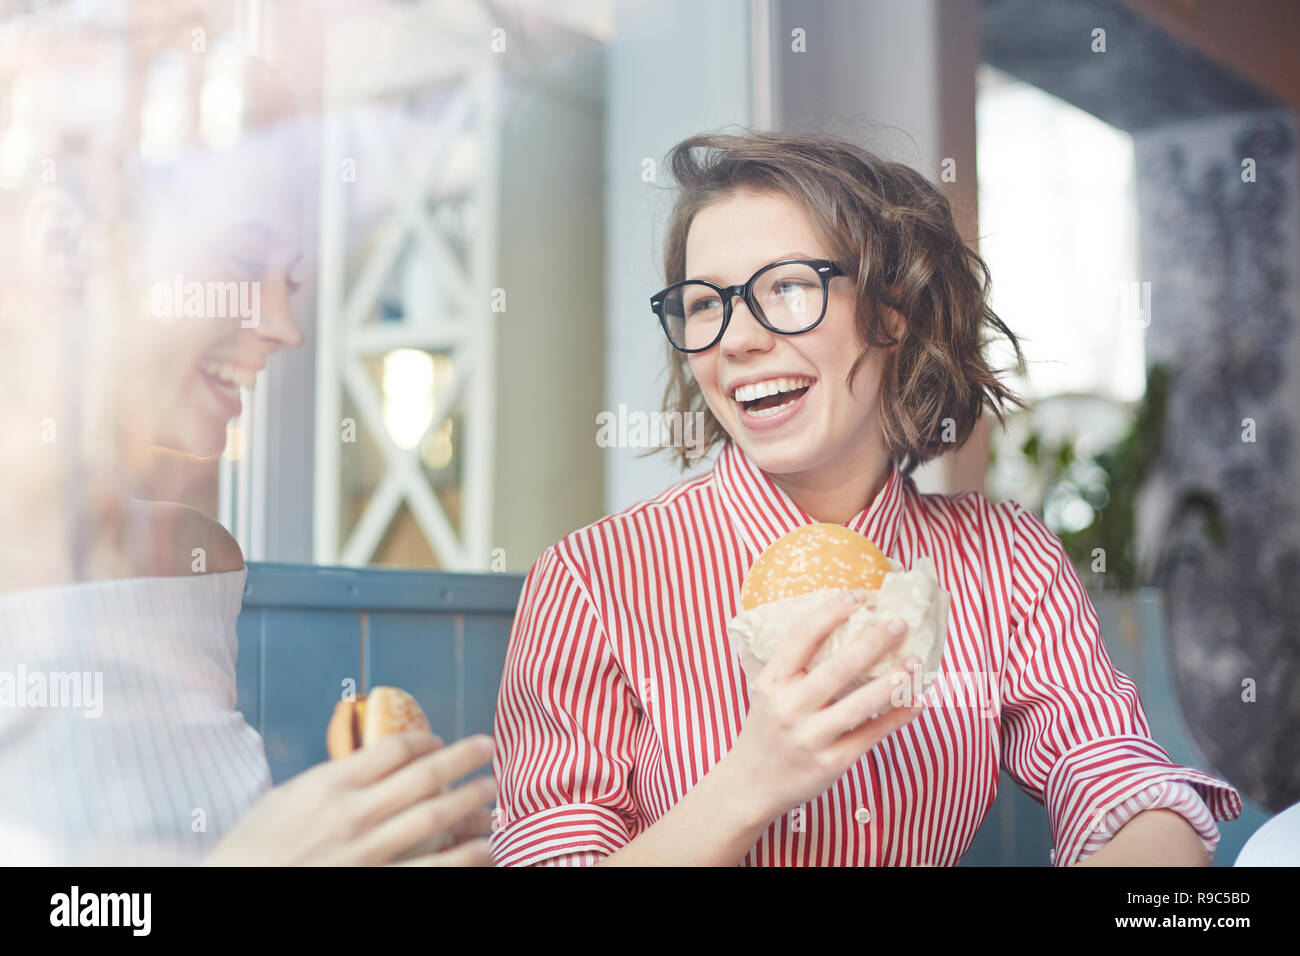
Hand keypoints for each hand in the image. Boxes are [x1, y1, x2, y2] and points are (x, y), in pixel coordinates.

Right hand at [205, 731, 496, 865]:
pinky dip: (463, 859)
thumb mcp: (281, 802)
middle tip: (487, 748)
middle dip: (462, 759)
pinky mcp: (373, 885)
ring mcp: (365, 853)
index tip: (438, 741)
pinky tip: (485, 849)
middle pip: (423, 776)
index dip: (425, 741)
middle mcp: (351, 814)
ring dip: (470, 802)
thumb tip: (363, 767)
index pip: (391, 749)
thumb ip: (326, 783)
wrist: (228, 896)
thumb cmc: (248, 853)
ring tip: (491, 792)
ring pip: (434, 819)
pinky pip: (430, 871)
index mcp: (326, 785)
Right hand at [725, 588, 924, 824]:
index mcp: (772, 682)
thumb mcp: (769, 692)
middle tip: (899, 623)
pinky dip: (897, 717)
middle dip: (873, 643)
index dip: (831, 613)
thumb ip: (798, 667)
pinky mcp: (832, 762)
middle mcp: (790, 708)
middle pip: (837, 668)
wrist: (752, 784)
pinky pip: (871, 735)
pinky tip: (916, 701)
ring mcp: (811, 737)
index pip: (802, 638)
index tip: (858, 595)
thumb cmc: (768, 728)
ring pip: (859, 704)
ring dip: (892, 682)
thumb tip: (848, 629)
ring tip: (915, 663)